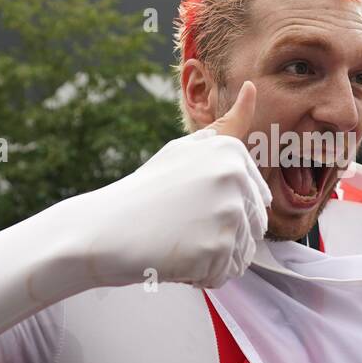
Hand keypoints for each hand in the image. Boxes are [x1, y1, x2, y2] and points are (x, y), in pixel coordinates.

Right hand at [67, 81, 269, 289]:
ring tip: (177, 241)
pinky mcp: (217, 248)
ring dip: (214, 258)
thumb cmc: (147, 191)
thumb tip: (252, 87)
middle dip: (222, 236)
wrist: (103, 229)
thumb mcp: (187, 150)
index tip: (190, 204)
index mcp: (232, 152)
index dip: (223, 211)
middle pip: (254, 229)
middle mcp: (235, 177)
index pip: (258, 201)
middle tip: (180, 225)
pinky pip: (226, 275)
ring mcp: (228, 212)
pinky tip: (173, 258)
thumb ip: (227, 128)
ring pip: (243, 255)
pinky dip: (202, 275)